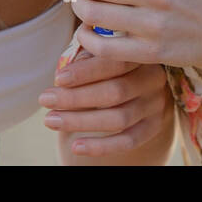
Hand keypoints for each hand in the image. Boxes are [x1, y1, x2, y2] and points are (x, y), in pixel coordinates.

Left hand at [39, 49, 171, 156]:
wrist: (140, 88)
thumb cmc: (111, 66)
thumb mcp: (104, 55)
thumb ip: (89, 58)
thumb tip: (63, 75)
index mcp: (140, 54)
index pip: (114, 63)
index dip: (85, 72)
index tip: (58, 78)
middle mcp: (153, 79)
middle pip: (114, 92)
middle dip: (75, 98)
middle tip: (45, 99)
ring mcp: (156, 104)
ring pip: (118, 119)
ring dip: (80, 121)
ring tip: (50, 120)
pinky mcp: (154, 126)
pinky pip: (128, 141)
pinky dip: (101, 146)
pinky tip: (76, 146)